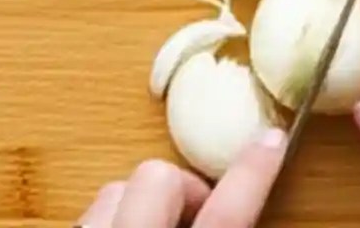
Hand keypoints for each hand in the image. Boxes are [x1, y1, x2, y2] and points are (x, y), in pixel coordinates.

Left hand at [76, 128, 286, 227]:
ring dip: (137, 203)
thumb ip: (235, 226)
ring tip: (153, 226)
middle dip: (179, 186)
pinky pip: (87, 218)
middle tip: (195, 213)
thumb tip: (254, 207)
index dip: (254, 173)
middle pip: (157, 177)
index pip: (228, 212)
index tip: (272, 139)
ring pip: (112, 192)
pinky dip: (109, 220)